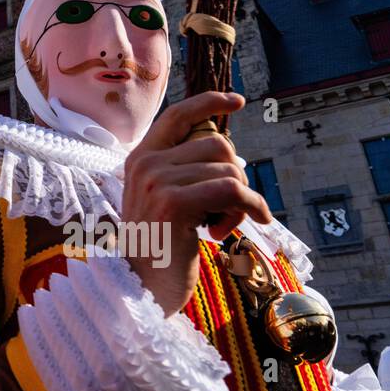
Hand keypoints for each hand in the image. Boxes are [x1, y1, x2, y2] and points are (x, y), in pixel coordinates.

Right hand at [120, 92, 270, 316]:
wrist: (139, 289)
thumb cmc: (161, 250)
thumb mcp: (167, 201)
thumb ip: (186, 173)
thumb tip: (228, 153)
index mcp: (141, 158)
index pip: (178, 115)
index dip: (210, 102)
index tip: (238, 100)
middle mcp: (145, 163)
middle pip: (217, 144)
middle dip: (236, 174)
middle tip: (229, 209)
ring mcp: (155, 180)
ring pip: (229, 168)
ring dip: (242, 199)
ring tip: (225, 224)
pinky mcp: (172, 201)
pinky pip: (231, 189)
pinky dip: (250, 207)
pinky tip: (243, 227)